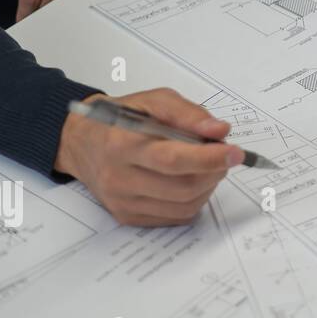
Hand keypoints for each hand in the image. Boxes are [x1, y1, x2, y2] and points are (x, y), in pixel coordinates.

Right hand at [56, 89, 243, 226]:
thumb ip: (187, 113)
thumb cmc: (122, 118)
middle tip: (225, 155)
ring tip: (208, 166)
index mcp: (123, 144)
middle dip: (214, 171)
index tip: (235, 152)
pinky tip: (192, 182)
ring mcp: (122, 201)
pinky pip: (175, 217)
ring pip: (183, 205)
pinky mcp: (127, 216)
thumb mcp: (153, 100)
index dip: (209, 158)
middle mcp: (119, 177)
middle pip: (182, 187)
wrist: (81, 142)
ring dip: (208, 187)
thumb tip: (219, 131)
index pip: (172, 159)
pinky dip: (194, 201)